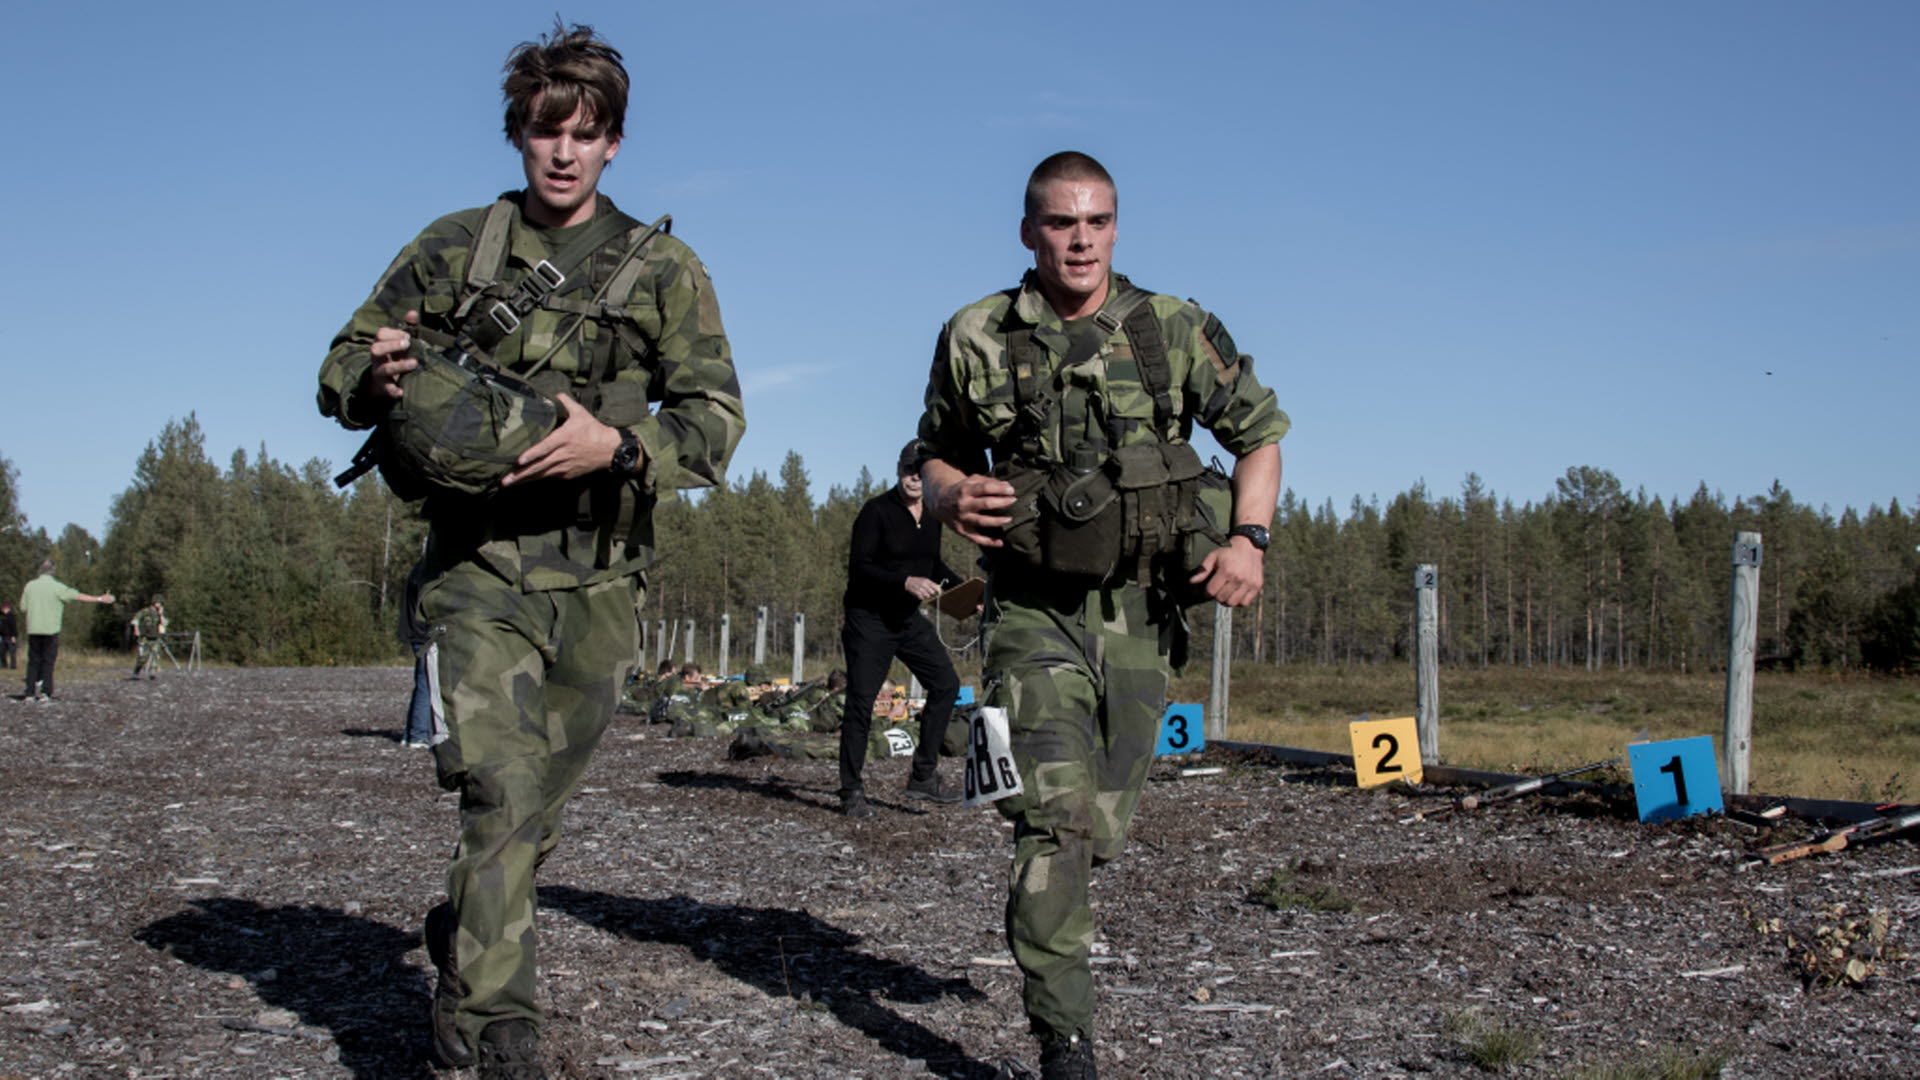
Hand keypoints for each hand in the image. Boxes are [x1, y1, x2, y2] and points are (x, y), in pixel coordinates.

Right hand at [366, 310, 420, 400]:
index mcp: (381, 344)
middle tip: (407, 344)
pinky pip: (387, 389)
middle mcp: (377, 358)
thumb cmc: (396, 356)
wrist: (384, 381)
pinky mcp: (384, 387)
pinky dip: (393, 391)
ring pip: (384, 368)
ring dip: (399, 365)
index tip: (408, 336)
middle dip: (391, 345)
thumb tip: (412, 313)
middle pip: (375, 349)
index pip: (381, 334)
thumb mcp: (401, 341)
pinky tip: (401, 392)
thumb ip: (407, 327)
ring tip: (414, 363)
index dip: (394, 333)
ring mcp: (379, 372)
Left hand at [502, 394, 623, 486]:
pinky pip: (549, 476)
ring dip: (524, 479)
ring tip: (508, 483)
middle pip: (539, 466)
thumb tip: (552, 395)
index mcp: (564, 438)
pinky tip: (524, 480)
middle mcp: (562, 455)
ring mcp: (564, 467)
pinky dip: (536, 478)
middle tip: (504, 480)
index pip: (545, 447)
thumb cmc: (593, 430)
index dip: (532, 454)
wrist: (609, 450)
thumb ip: (564, 402)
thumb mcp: (580, 412)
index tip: (519, 461)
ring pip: (541, 474)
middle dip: (521, 474)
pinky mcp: (567, 474)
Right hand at [903, 576, 940, 601]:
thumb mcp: (925, 579)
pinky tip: (920, 594)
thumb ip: (931, 584)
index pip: (936, 587)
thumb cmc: (917, 581)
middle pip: (932, 592)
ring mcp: (920, 589)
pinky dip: (922, 597)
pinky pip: (922, 598)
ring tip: (923, 592)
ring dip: (926, 595)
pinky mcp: (917, 593)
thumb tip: (938, 588)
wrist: (908, 582)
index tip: (939, 593)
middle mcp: (924, 585)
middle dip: (931, 593)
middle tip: (929, 592)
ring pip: (927, 596)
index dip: (939, 591)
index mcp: (927, 581)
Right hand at [932, 473, 1015, 546]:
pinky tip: (1000, 543)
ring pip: (982, 521)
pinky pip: (976, 538)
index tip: (1011, 490)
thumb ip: (988, 482)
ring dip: (998, 521)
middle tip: (1014, 501)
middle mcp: (963, 505)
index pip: (985, 488)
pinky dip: (989, 542)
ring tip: (1009, 519)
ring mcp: (962, 519)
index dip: (1000, 489)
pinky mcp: (962, 530)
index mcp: (965, 490)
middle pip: (986, 504)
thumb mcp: (970, 481)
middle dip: (1002, 502)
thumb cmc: (961, 490)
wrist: (939, 502)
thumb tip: (1007, 486)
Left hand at [1189, 536, 1264, 607]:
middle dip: (1216, 596)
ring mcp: (1249, 583)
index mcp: (1226, 571)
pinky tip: (1235, 594)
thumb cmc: (1229, 551)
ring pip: (1232, 603)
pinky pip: (1244, 603)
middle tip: (1217, 590)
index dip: (1206, 592)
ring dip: (1226, 600)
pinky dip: (1238, 602)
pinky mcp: (1256, 586)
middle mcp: (1238, 579)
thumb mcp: (1213, 556)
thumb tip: (1192, 582)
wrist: (1249, 546)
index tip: (1207, 589)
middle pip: (1221, 599)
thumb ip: (1202, 570)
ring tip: (1225, 593)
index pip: (1211, 592)